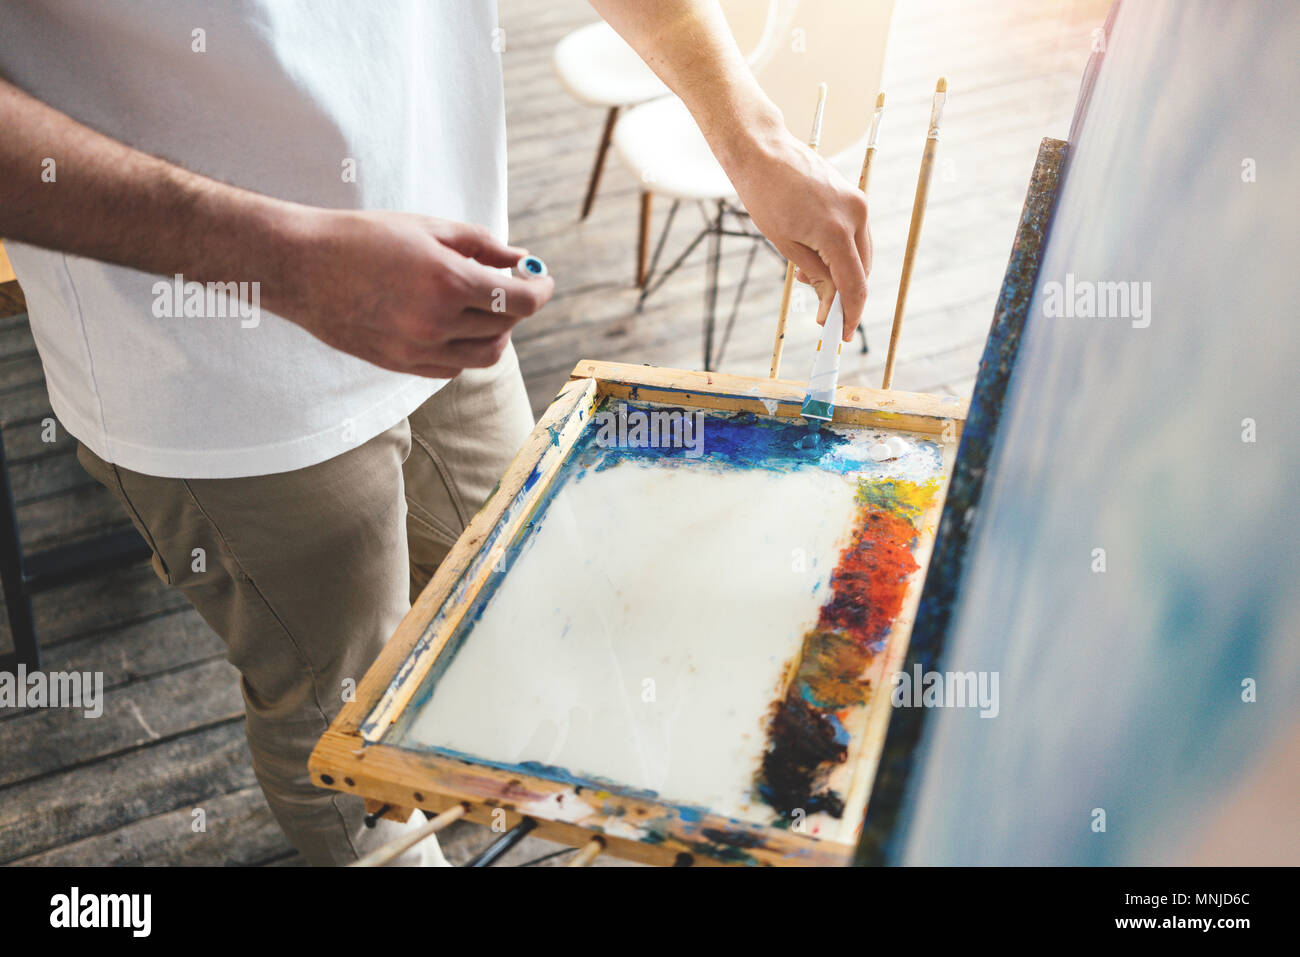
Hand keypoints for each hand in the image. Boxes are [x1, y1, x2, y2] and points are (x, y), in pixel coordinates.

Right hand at [268, 210, 554, 376]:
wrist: (302, 266)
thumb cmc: (364, 237)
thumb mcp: (428, 228)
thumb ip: (482, 244)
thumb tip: (521, 258)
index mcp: (448, 282)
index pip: (522, 302)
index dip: (541, 290)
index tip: (541, 280)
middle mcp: (437, 323)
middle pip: (505, 329)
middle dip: (515, 307)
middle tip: (505, 285)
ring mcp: (418, 349)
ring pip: (484, 355)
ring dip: (494, 333)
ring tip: (479, 307)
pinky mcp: (400, 365)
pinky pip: (453, 367)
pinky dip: (464, 349)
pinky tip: (451, 324)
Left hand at [724, 119, 871, 341]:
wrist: (763, 150)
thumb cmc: (765, 195)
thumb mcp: (785, 244)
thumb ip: (815, 273)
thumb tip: (831, 299)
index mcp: (836, 231)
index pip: (854, 285)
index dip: (851, 314)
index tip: (843, 334)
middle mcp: (856, 216)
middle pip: (862, 271)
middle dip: (844, 295)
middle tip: (822, 312)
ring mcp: (858, 204)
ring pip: (861, 254)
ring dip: (843, 274)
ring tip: (808, 277)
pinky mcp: (854, 196)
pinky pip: (856, 236)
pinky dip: (843, 253)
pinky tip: (816, 256)